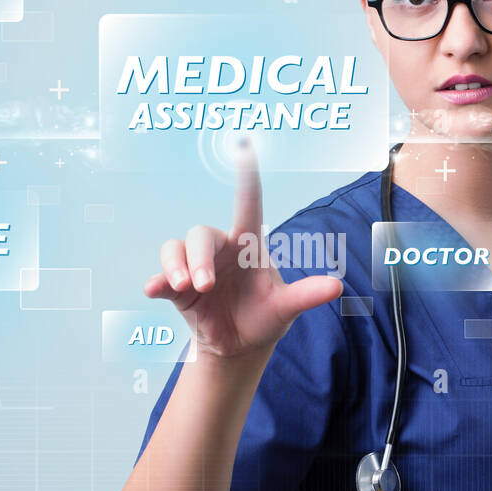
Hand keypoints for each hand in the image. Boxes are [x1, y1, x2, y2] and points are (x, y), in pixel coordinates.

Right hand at [142, 139, 343, 360]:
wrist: (239, 346)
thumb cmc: (264, 316)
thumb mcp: (285, 308)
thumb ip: (305, 295)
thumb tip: (338, 287)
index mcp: (247, 244)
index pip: (247, 204)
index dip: (246, 176)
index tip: (244, 145)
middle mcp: (219, 249)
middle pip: (201, 233)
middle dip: (199, 257)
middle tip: (205, 286)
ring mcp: (195, 266)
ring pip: (176, 247)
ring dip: (177, 265)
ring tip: (186, 287)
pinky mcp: (177, 287)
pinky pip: (161, 275)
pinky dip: (157, 281)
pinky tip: (154, 289)